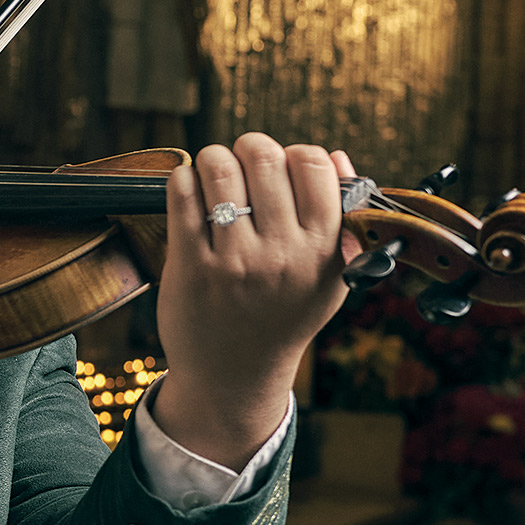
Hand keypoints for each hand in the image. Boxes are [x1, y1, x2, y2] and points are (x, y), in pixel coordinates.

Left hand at [151, 133, 357, 467]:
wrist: (236, 375)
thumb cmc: (284, 317)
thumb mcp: (329, 276)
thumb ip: (342, 217)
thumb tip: (337, 156)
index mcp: (324, 248)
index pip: (314, 163)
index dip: (294, 154)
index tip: (281, 169)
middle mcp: (282, 253)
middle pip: (264, 157)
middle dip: (249, 149)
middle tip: (241, 166)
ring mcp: (235, 260)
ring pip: (219, 168)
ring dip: (212, 161)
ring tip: (213, 176)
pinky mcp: (192, 266)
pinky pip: (182, 195)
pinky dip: (183, 180)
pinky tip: (189, 192)